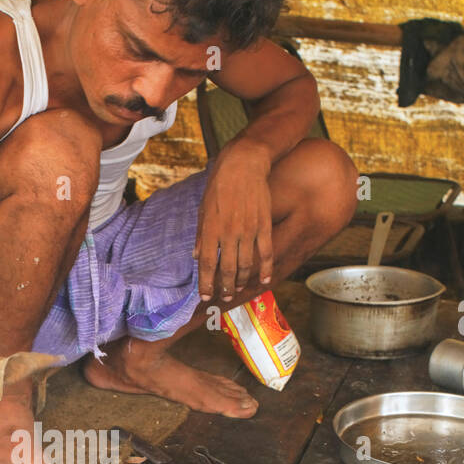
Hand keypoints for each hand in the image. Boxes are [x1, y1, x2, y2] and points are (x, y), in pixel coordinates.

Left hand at [195, 141, 273, 303]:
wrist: (243, 165)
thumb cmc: (219, 185)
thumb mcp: (203, 209)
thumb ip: (201, 235)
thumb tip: (197, 257)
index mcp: (212, 229)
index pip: (207, 264)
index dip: (206, 284)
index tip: (205, 297)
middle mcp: (230, 233)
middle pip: (227, 269)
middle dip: (224, 288)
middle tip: (223, 298)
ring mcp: (249, 230)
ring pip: (246, 265)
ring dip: (242, 281)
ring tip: (238, 291)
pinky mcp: (264, 225)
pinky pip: (266, 252)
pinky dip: (266, 269)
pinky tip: (265, 281)